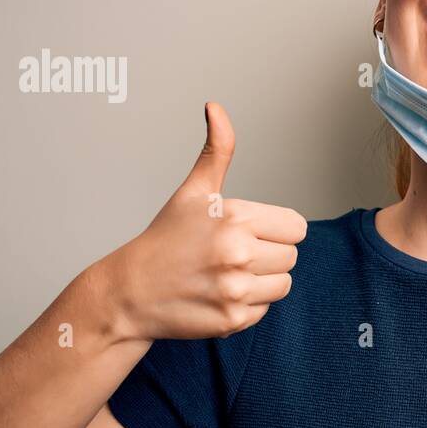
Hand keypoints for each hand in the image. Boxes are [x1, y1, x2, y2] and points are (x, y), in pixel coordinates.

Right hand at [108, 101, 306, 341]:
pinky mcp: (233, 320)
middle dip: (268, 254)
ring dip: (262, 280)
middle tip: (232, 254)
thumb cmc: (166, 239)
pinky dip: (247, 304)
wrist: (129, 292)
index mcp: (236, 219)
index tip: (249, 232)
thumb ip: (217, 150)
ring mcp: (235, 290)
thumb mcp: (193, 192)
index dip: (275, 229)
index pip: (296, 227)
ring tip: (227, 273)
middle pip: (292, 256)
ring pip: (283, 283)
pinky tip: (219, 294)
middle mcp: (238, 254)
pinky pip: (265, 309)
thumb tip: (216, 108)